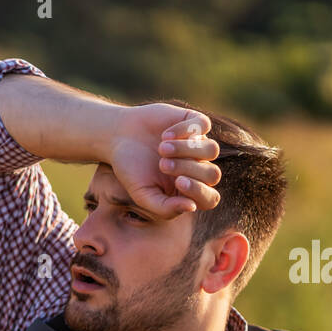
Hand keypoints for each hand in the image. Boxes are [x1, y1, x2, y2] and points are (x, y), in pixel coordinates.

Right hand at [108, 104, 220, 218]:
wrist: (119, 138)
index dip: (199, 191)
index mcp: (189, 190)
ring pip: (212, 150)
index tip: (178, 182)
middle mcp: (199, 167)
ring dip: (186, 150)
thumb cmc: (131, 170)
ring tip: (162, 149)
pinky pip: (203, 126)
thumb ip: (165, 208)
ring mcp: (199, 143)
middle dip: (187, 169)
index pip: (210, 198)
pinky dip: (184, 131)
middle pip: (213, 174)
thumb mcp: (142, 195)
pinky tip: (165, 135)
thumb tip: (192, 207)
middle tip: (162, 165)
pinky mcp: (194, 122)